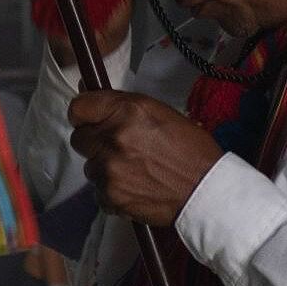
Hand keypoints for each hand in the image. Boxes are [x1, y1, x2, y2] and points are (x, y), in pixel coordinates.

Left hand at [69, 90, 222, 226]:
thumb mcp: (160, 113)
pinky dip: (112, 191)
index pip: (79, 108)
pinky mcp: (110, 195)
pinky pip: (98, 191)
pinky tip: (136, 187)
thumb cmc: (192, 152)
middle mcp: (114, 137)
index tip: (90, 121)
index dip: (84, 115)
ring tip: (134, 170)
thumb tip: (85, 90)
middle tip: (120, 148)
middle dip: (95, 142)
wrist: (208, 192)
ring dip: (105, 168)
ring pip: (89, 166)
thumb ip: (121, 105)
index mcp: (128, 111)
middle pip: (79, 138)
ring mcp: (109, 168)